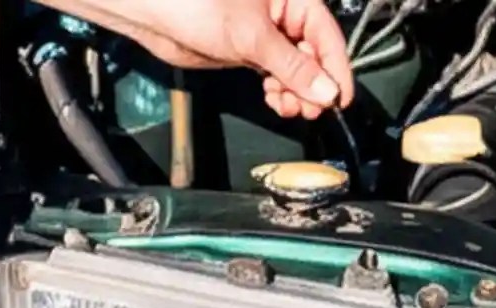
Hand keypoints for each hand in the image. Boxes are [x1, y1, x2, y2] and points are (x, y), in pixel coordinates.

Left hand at [40, 0, 353, 119]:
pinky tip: (275, 100)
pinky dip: (279, 91)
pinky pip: (276, 75)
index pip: (327, 36)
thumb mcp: (252, 38)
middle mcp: (282, 16)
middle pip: (314, 56)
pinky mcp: (248, 52)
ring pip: (295, 69)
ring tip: (289, 108)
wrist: (155, 15)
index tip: (339, 98)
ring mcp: (265, 36)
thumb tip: (324, 90)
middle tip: (309, 109)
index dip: (336, 69)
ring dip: (296, 93)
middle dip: (313, 85)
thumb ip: (292, 66)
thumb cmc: (197, 5)